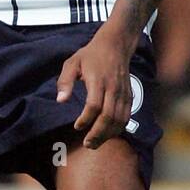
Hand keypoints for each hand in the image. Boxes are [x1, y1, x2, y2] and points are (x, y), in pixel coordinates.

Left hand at [56, 29, 132, 148]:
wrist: (115, 45)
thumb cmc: (91, 55)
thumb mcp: (72, 63)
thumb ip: (65, 81)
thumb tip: (60, 100)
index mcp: (98, 81)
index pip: (94, 106)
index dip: (86, 119)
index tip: (77, 126)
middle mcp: (113, 88)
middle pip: (108, 117)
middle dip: (98, 133)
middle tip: (87, 144)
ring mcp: (123, 93)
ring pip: (119, 119)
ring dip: (108, 134)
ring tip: (96, 143)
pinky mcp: (129, 96)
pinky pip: (126, 116)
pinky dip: (118, 128)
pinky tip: (108, 134)